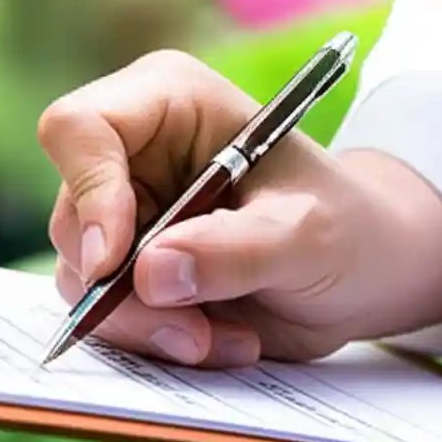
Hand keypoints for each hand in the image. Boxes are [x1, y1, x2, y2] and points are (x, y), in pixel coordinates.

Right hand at [36, 51, 441, 366]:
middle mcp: (129, 151)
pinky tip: (217, 339)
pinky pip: (106, 313)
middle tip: (191, 333)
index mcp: (166, 101)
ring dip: (146, 324)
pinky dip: (155, 340)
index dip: (88, 192)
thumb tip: (150, 273)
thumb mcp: (310, 235)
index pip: (80, 128)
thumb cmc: (348, 227)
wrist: (367, 272)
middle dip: (125, 290)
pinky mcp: (125, 267)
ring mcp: (122, 211)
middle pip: (73, 217)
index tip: (115, 263)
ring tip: (223, 339)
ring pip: (81, 276)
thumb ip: (235, 250)